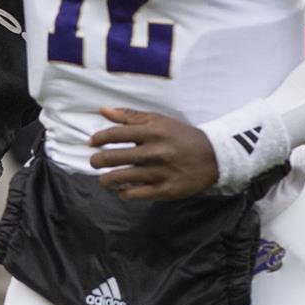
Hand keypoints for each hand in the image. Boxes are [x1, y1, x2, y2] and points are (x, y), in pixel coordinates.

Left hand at [90, 107, 217, 201]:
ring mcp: (160, 172)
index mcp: (153, 131)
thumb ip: (130, 116)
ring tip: (104, 179)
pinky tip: (122, 190)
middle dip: (97, 161)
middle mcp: (155, 151)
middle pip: (115, 157)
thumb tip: (103, 110)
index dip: (99, 138)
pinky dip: (124, 193)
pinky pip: (136, 194)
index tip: (92, 143)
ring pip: (121, 178)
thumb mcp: (159, 120)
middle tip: (94, 162)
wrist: (212, 156)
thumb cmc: (180, 136)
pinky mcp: (165, 189)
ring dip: (107, 180)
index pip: (116, 134)